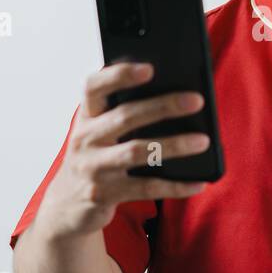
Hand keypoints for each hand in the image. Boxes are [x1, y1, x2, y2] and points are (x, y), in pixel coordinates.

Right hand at [38, 62, 211, 239]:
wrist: (68, 204)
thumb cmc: (97, 156)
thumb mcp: (100, 132)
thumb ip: (124, 114)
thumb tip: (177, 99)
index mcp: (87, 116)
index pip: (94, 87)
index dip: (119, 75)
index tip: (148, 69)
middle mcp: (85, 139)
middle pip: (125, 116)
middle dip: (163, 106)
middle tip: (196, 100)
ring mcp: (93, 168)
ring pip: (137, 151)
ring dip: (173, 145)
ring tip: (203, 140)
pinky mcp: (104, 194)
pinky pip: (145, 188)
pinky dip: (175, 186)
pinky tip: (197, 182)